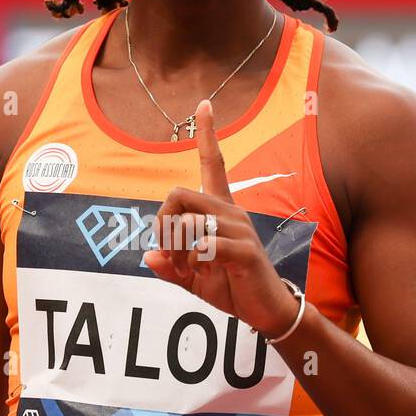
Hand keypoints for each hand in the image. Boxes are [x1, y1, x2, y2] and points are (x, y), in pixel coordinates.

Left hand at [142, 99, 302, 340]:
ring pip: (187, 224)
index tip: (205, 104)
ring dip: (176, 252)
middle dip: (162, 225)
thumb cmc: (233, 287)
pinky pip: (204, 245)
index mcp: (220, 211)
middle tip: (169, 254)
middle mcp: (230, 212)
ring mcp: (239, 229)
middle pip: (178, 194)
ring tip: (188, 270)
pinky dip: (194, 262)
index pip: (213, 163)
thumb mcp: (194, 277)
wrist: (267, 311)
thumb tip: (148, 256)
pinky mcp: (244, 250)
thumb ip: (171, 266)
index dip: (208, 134)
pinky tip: (203, 272)